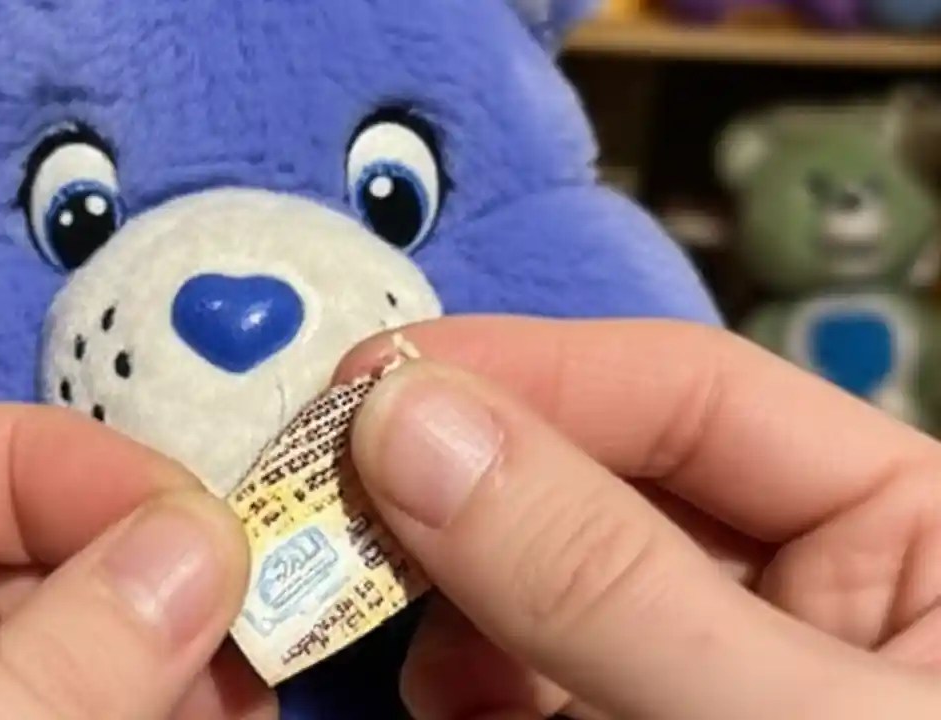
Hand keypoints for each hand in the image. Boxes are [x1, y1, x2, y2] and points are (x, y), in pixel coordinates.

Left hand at [0, 399, 273, 718]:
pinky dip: (121, 707)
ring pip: (17, 653)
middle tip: (248, 607)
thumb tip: (196, 551)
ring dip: (146, 649)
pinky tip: (207, 714)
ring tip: (249, 678)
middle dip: (120, 575)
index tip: (186, 511)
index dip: (35, 463)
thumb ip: (31, 682)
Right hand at [343, 317, 940, 718]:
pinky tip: (436, 692)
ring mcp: (711, 664)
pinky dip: (466, 675)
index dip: (523, 370)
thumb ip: (608, 579)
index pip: (692, 390)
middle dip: (461, 484)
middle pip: (599, 479)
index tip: (370, 385)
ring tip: (375, 612)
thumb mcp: (782, 716)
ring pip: (547, 577)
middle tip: (333, 495)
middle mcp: (805, 583)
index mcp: (908, 530)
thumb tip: (413, 419)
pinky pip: (534, 671)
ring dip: (446, 587)